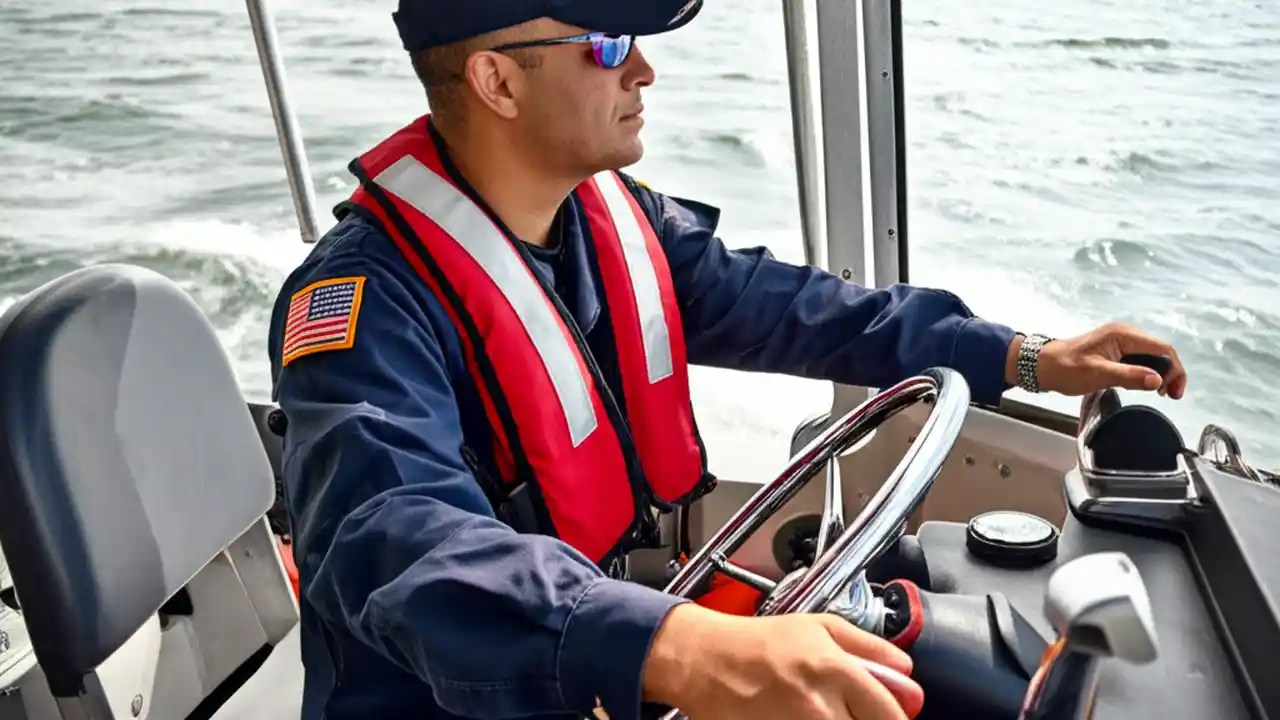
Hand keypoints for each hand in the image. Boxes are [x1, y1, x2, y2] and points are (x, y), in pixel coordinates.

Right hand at [643, 604, 922, 719]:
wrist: (705, 661)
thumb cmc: (759, 643)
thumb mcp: (819, 627)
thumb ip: (869, 647)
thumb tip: (906, 670)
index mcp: (835, 670)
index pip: (891, 714)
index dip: (896, 718)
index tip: (889, 715)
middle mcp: (819, 707)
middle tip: (850, 712)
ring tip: (820, 712)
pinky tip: (798, 717)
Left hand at [1005, 322, 1187, 397]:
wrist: (1042, 366)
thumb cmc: (1065, 368)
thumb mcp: (1098, 374)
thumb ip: (1129, 376)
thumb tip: (1158, 380)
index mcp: (1123, 335)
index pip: (1163, 349)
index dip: (1175, 370)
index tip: (1175, 392)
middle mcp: (1125, 334)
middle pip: (1161, 351)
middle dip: (1171, 372)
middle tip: (1171, 395)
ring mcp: (1120, 341)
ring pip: (1152, 356)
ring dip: (1160, 373)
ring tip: (1161, 392)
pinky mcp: (1115, 350)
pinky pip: (1139, 359)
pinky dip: (1147, 372)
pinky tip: (1146, 384)